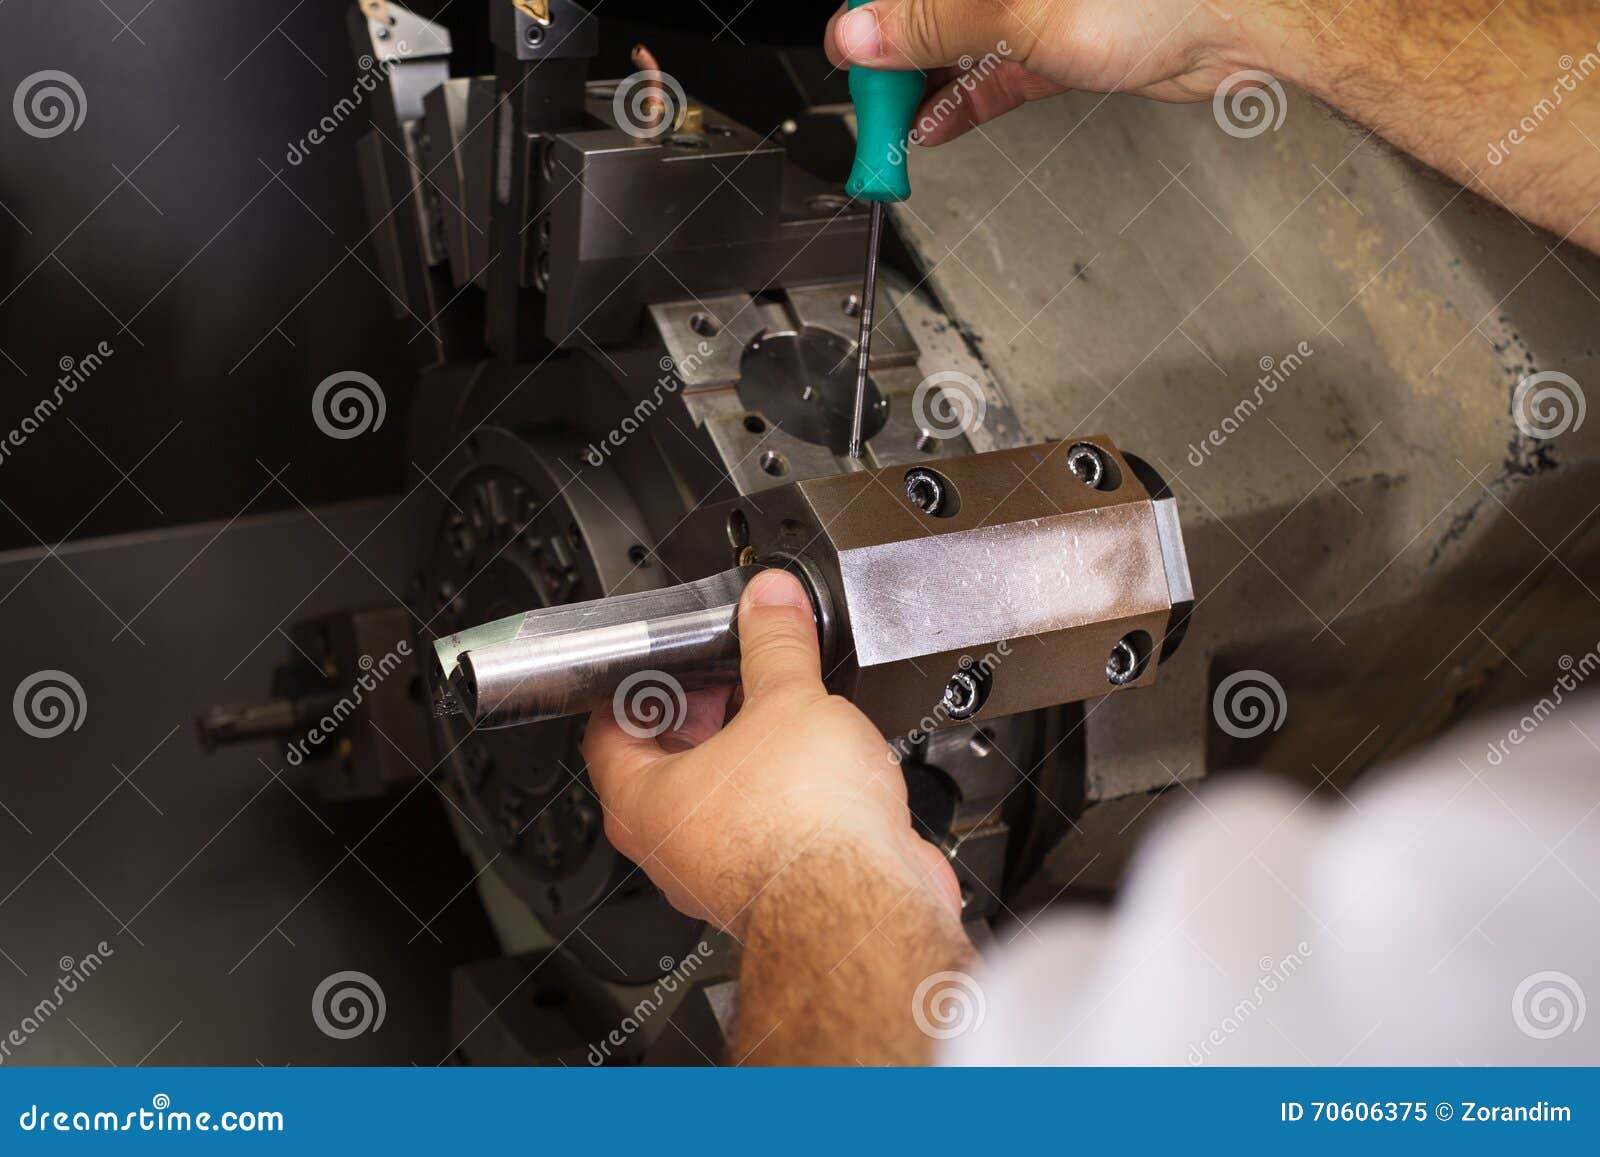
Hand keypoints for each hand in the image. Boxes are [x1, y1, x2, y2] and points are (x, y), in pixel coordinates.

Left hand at [583, 569, 960, 935]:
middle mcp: (671, 848)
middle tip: (733, 679)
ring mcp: (721, 875)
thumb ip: (776, 643)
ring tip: (786, 717)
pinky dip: (788, 799)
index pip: (607, 731)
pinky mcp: (775, 891)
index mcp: (643, 801)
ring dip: (749, 758)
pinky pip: (768, 831)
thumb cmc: (804, 832)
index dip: (634, 686)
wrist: (865, 911)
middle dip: (703, 715)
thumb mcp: (790, 701)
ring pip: (721, 801)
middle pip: (666, 764)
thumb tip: (770, 603)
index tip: (663, 663)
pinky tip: (826, 773)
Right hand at [824, 0, 1279, 144]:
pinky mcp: (1063, 34)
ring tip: (892, 125)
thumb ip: (933, 24)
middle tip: (867, 97)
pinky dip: (964, 98)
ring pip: (960, 36)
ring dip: (924, 83)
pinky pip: (996, 66)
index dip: (871, 8)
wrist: (1246, 17)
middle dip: (894, 51)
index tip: (848, 46)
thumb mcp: (1017, 9)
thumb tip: (861, 36)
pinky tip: (933, 125)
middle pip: (929, 3)